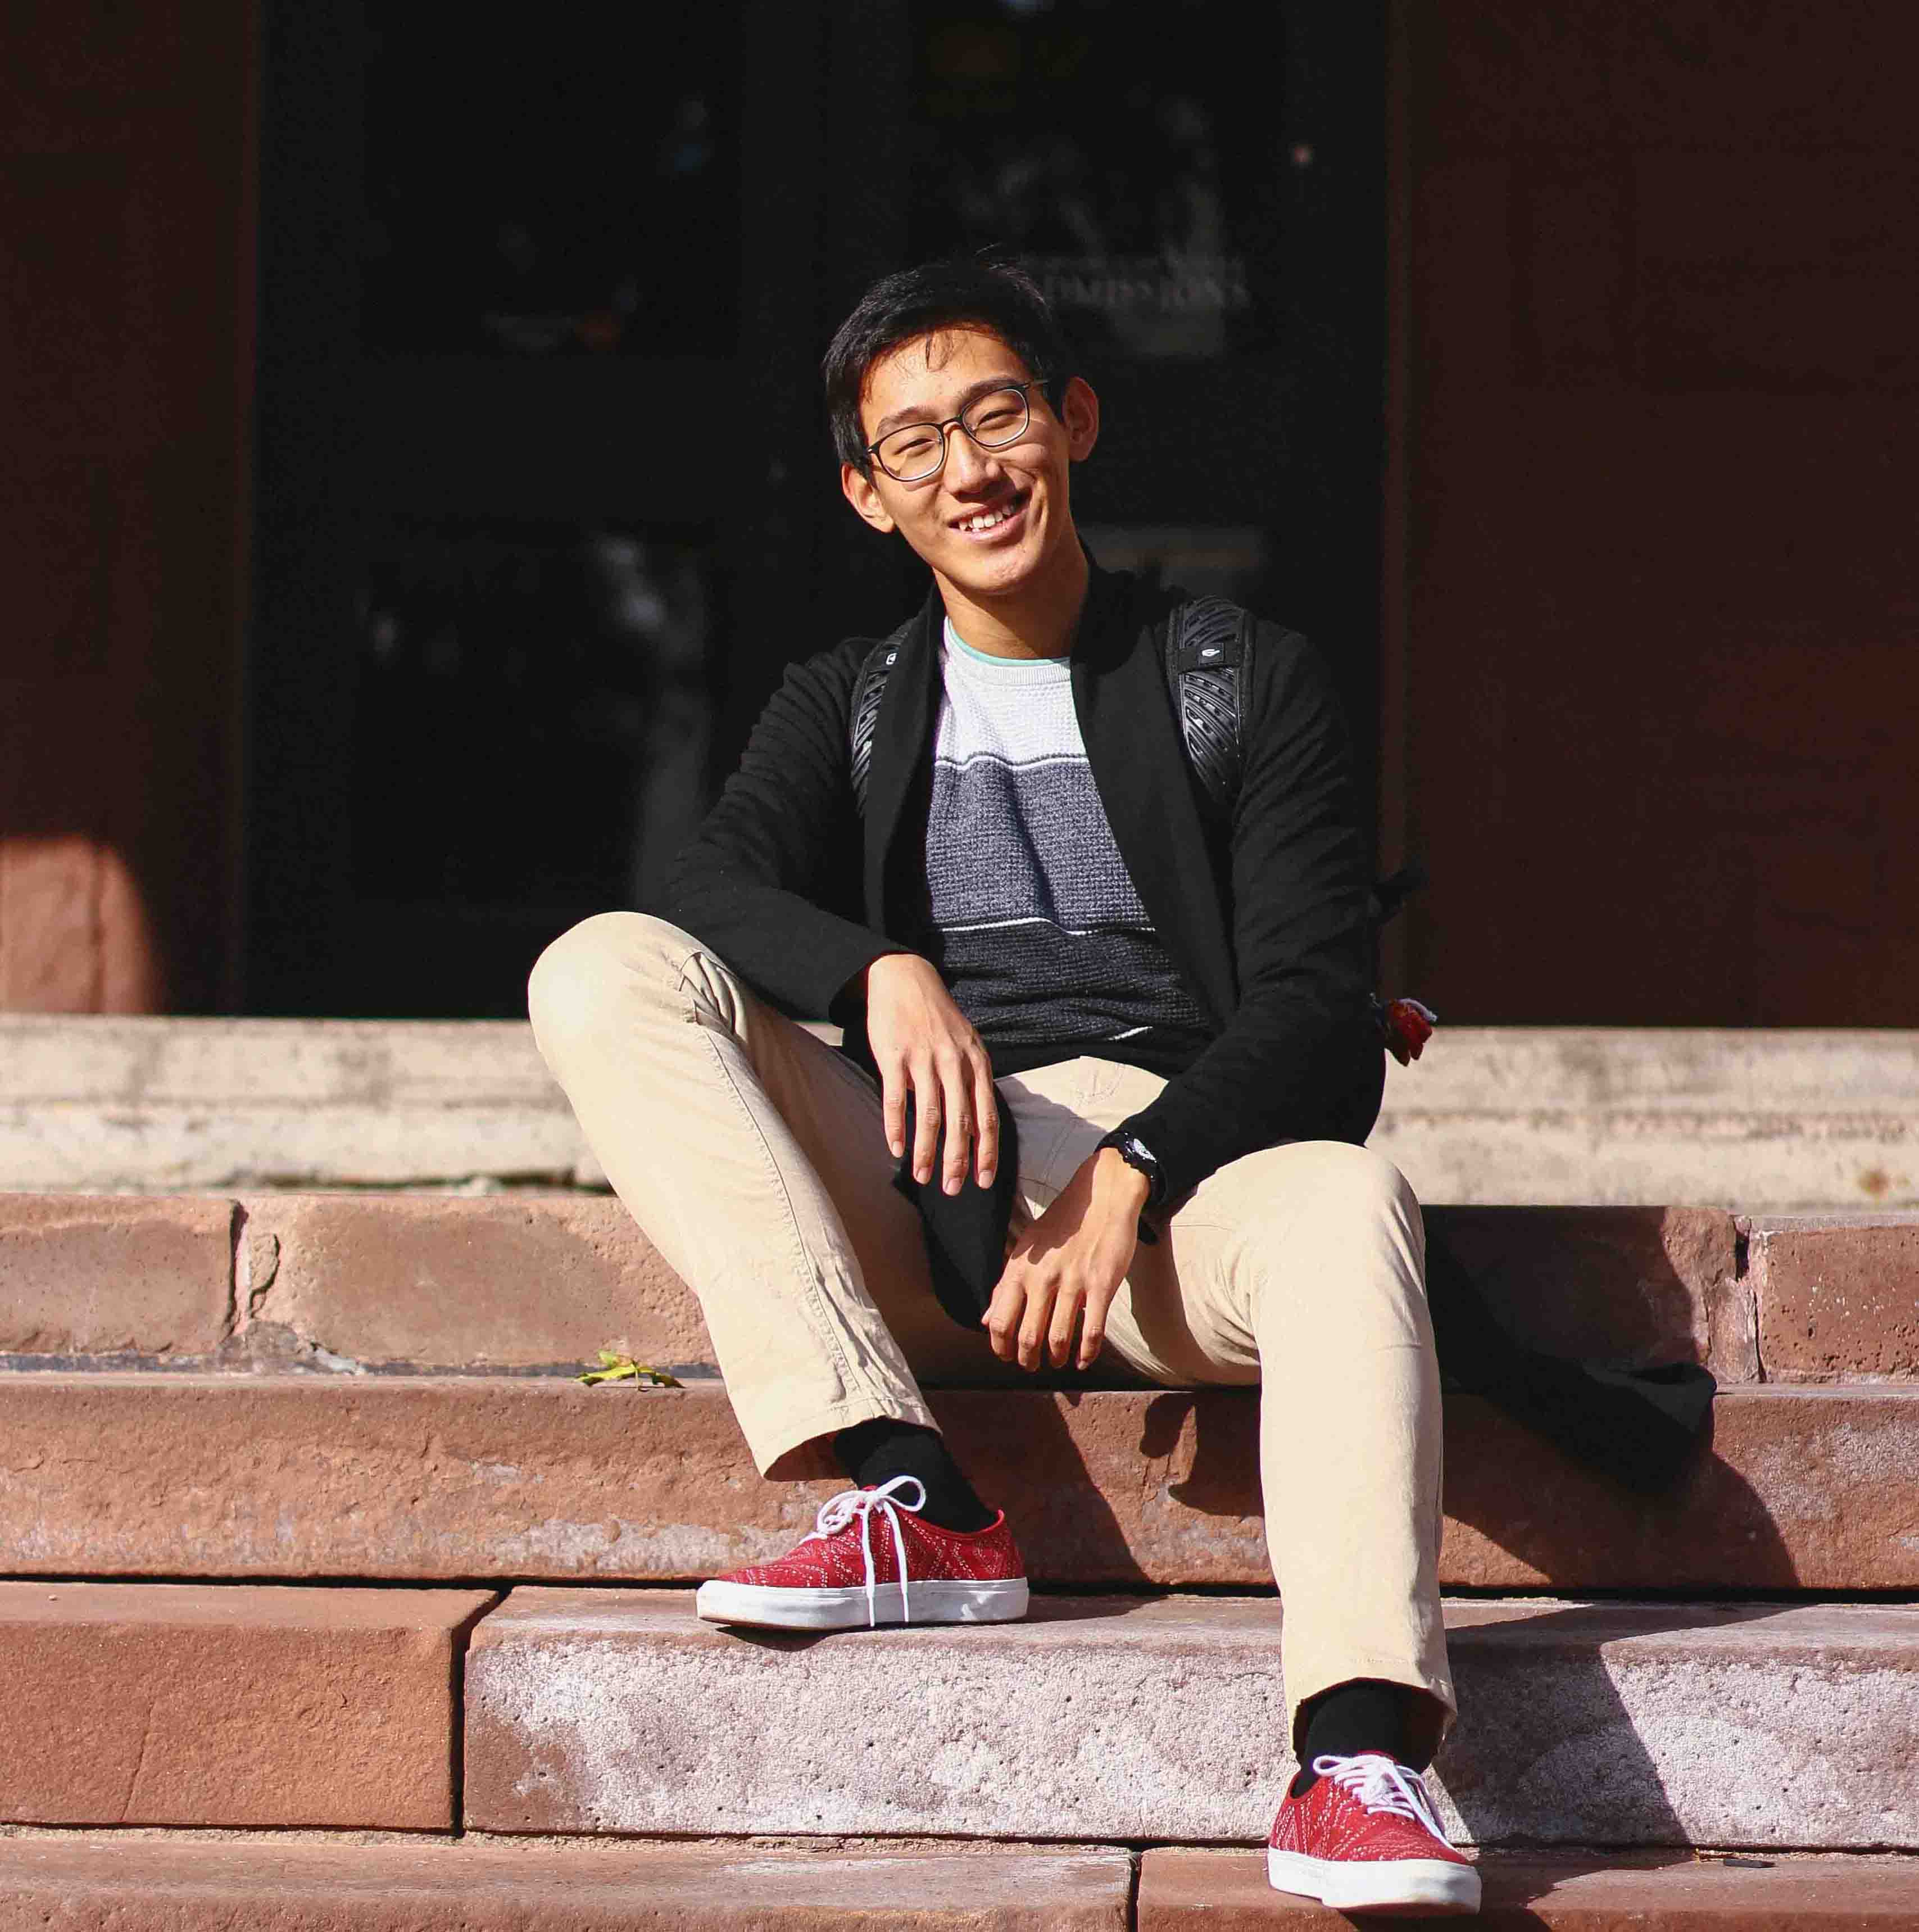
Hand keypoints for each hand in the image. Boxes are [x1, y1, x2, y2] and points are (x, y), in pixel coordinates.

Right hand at [856, 953, 998, 1194]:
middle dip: (958, 1160)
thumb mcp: (966, 1045)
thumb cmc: (938, 1018)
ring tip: (923, 1177)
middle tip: (952, 1189)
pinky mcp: (894, 1055)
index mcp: (976, 1062)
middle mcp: (954, 1062)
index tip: (984, 1180)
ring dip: (927, 1151)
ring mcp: (924, 1058)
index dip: (986, 1151)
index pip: (986, 1115)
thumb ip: (972, 1083)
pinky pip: (896, 1099)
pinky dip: (896, 1127)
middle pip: (960, 1121)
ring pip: (929, 1115)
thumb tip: (977, 1128)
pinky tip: (895, 1149)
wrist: (905, 978)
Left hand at [983, 1147, 1148, 1369]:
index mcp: (1019, 1270)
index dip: (1001, 1348)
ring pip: (1058, 1339)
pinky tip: (1084, 1360)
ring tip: (1058, 1362)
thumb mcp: (1024, 1251)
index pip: (999, 1322)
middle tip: (1033, 1366)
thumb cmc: (1061, 1226)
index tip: (1008, 1357)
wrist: (1100, 1198)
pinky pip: (1092, 1331)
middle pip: (1027, 1337)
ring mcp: (1072, 1282)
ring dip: (1057, 1358)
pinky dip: (1087, 1353)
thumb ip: (1004, 1287)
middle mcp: (1042, 1277)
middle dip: (1028, 1360)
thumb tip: (985, 1322)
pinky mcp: (1101, 1285)